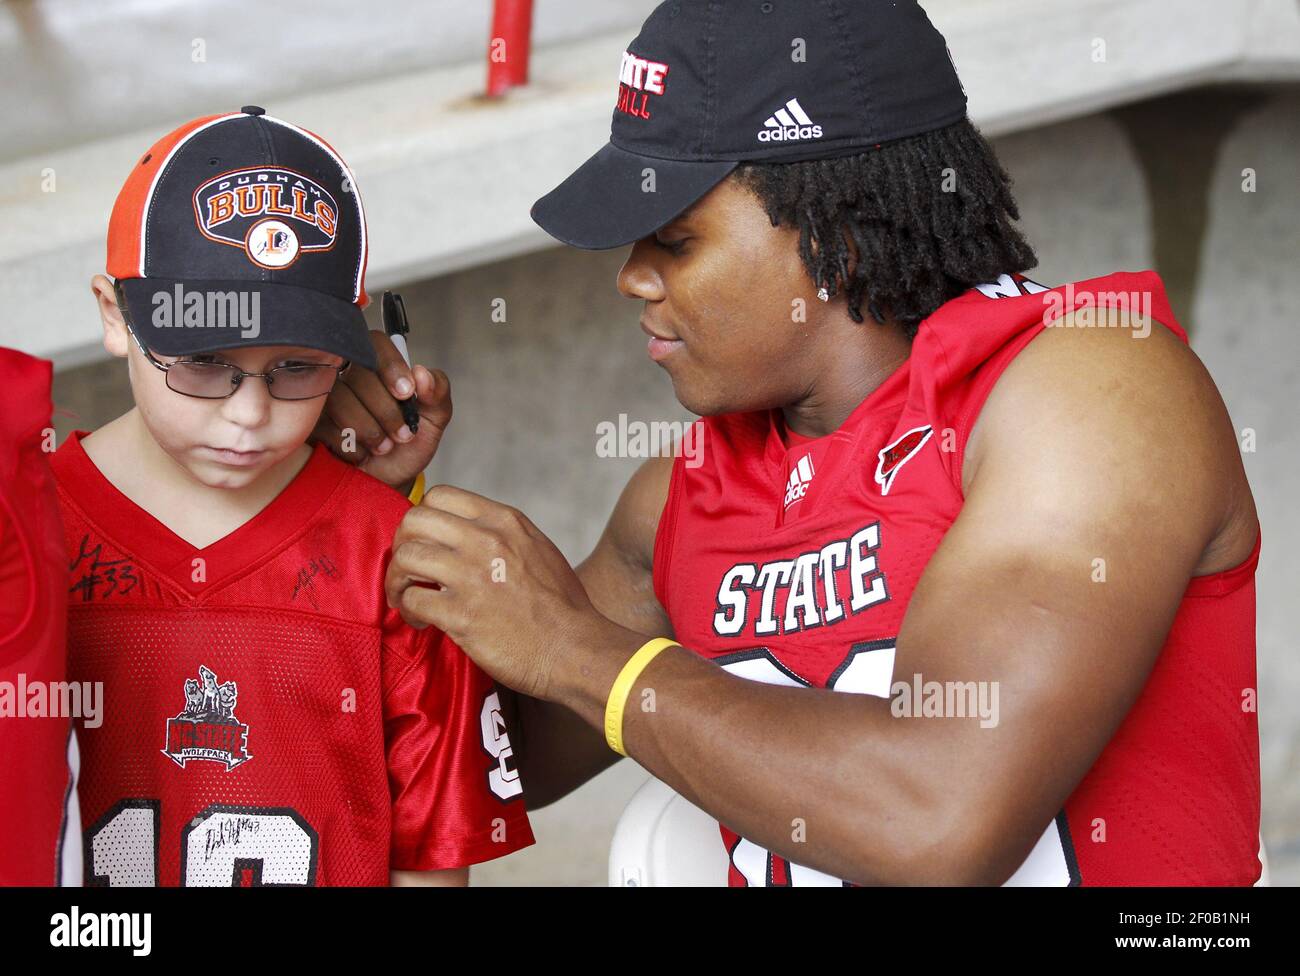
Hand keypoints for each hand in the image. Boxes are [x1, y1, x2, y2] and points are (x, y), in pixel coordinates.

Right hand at [312, 329, 451, 490]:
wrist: (385, 482)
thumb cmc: (405, 447)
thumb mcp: (432, 421)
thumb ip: (437, 394)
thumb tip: (423, 373)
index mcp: (378, 365)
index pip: (376, 344)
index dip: (391, 368)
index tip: (406, 394)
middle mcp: (346, 374)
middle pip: (357, 372)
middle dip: (386, 410)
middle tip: (402, 435)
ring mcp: (322, 395)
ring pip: (339, 398)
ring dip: (368, 429)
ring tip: (382, 447)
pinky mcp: (307, 419)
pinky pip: (322, 423)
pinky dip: (348, 444)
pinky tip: (358, 452)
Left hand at [384, 485, 629, 701]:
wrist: (572, 648)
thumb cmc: (561, 606)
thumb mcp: (538, 548)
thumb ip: (503, 533)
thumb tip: (468, 531)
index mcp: (504, 521)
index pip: (441, 496)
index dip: (424, 518)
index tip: (425, 540)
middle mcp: (485, 541)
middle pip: (414, 521)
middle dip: (402, 544)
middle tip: (408, 568)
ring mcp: (471, 576)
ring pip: (405, 557)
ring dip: (397, 579)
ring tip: (406, 596)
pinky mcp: (460, 614)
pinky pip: (412, 599)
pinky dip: (408, 610)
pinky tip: (421, 620)